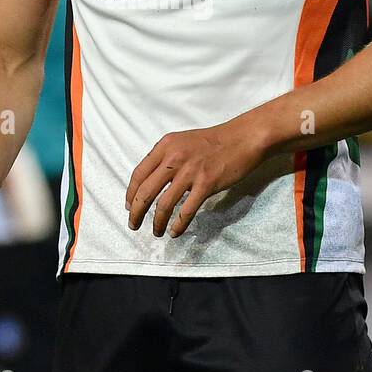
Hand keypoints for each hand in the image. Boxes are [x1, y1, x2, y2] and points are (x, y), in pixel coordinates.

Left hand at [125, 117, 268, 238]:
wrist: (242, 139)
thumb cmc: (214, 141)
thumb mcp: (182, 142)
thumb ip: (166, 157)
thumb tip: (151, 180)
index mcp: (165, 146)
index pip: (138, 174)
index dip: (130, 194)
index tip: (129, 206)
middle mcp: (173, 158)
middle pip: (145, 192)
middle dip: (136, 212)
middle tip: (134, 224)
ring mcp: (190, 172)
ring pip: (164, 204)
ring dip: (156, 222)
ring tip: (156, 232)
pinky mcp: (206, 184)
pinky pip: (186, 210)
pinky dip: (178, 225)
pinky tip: (175, 232)